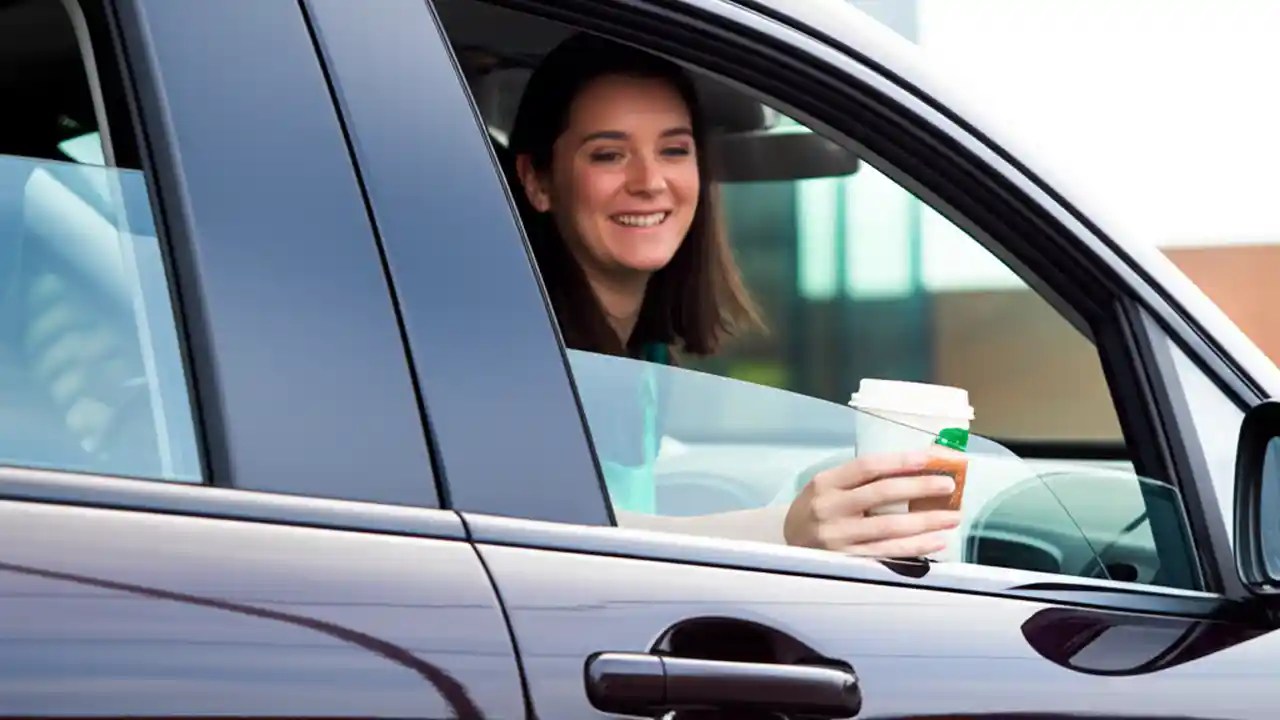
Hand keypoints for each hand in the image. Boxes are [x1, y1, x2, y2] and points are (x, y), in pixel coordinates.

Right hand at [783, 449, 962, 557]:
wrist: (788, 545)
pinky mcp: (847, 561)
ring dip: (925, 521)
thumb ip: (861, 480)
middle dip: (920, 488)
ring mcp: (838, 538)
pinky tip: (935, 541)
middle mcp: (830, 508)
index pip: (867, 466)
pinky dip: (915, 547)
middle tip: (949, 486)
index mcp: (825, 483)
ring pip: (889, 527)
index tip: (929, 459)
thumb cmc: (818, 510)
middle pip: (881, 494)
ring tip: (952, 516)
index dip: (900, 461)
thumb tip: (915, 468)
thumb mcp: (828, 487)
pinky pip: (887, 553)